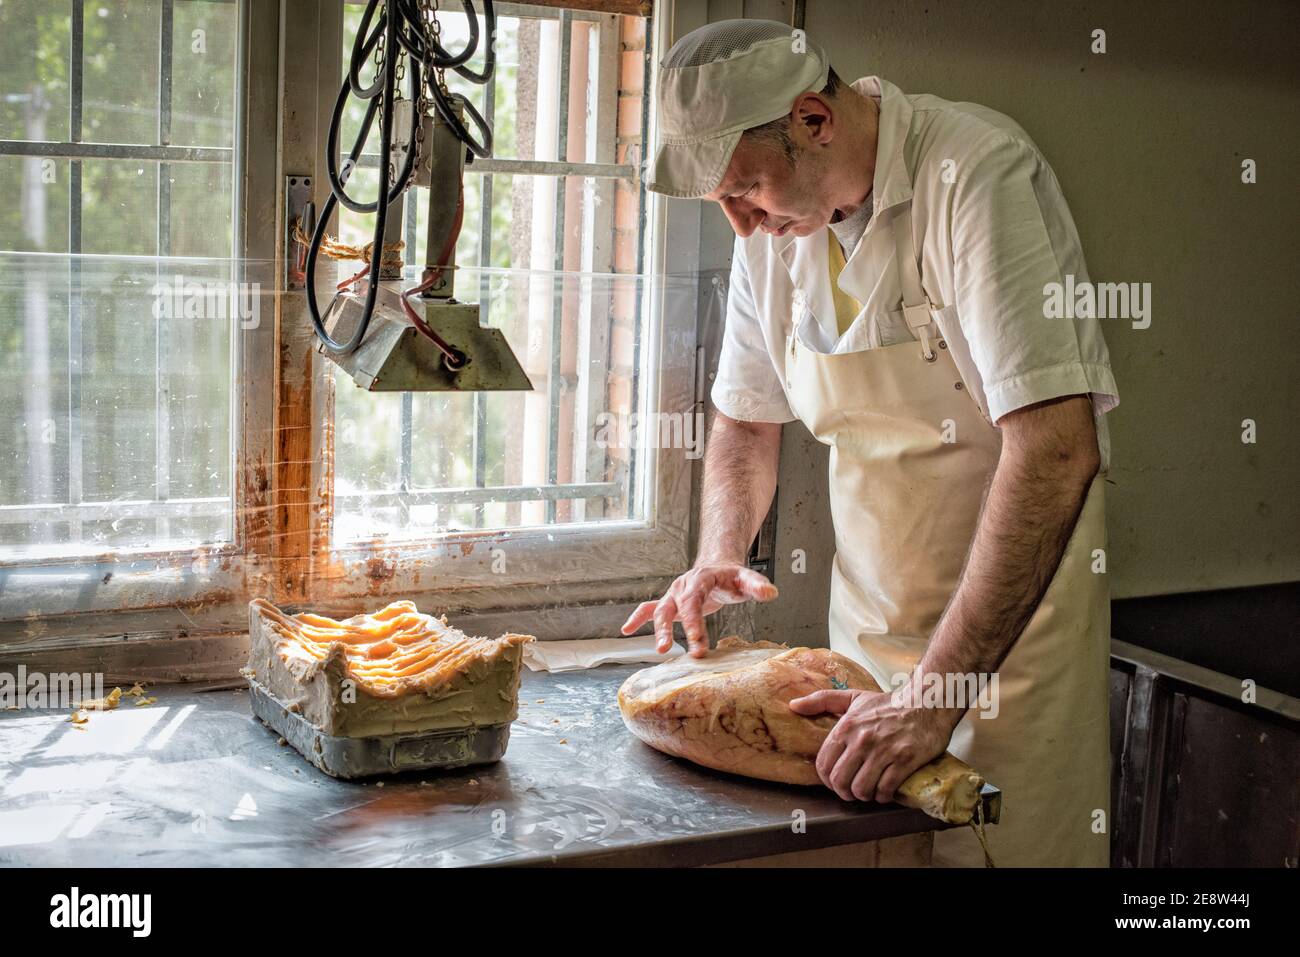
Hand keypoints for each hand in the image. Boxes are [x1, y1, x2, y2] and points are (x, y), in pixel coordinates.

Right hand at [620, 564, 777, 657]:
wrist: (719, 564)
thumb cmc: (733, 576)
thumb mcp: (748, 578)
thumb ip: (758, 585)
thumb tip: (771, 593)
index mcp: (700, 579)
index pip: (693, 602)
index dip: (693, 624)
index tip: (697, 646)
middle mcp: (683, 586)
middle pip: (670, 607)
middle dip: (667, 629)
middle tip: (667, 650)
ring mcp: (674, 594)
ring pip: (659, 611)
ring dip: (656, 630)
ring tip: (659, 650)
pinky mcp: (670, 602)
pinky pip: (649, 609)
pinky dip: (637, 618)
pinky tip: (626, 630)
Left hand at [788, 686, 956, 802]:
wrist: (926, 704)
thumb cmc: (888, 704)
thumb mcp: (852, 697)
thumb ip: (821, 700)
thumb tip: (793, 706)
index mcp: (846, 726)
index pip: (824, 765)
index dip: (826, 780)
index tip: (835, 782)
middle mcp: (862, 740)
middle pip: (840, 781)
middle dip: (843, 792)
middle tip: (851, 791)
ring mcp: (883, 751)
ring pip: (861, 789)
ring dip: (863, 795)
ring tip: (868, 791)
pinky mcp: (903, 761)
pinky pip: (884, 790)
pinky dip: (882, 796)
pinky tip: (885, 791)